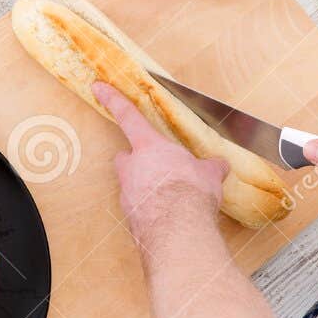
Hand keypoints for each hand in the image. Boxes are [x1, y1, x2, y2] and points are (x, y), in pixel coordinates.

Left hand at [93, 82, 226, 250]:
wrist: (178, 230)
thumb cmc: (190, 193)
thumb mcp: (209, 174)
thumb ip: (209, 167)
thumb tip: (219, 166)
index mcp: (149, 147)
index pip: (129, 116)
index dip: (113, 100)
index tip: (98, 87)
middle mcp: (132, 168)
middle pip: (125, 157)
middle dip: (136, 160)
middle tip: (155, 166)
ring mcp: (128, 194)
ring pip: (131, 185)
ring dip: (145, 187)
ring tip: (170, 197)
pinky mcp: (130, 218)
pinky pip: (138, 208)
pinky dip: (149, 209)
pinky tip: (168, 216)